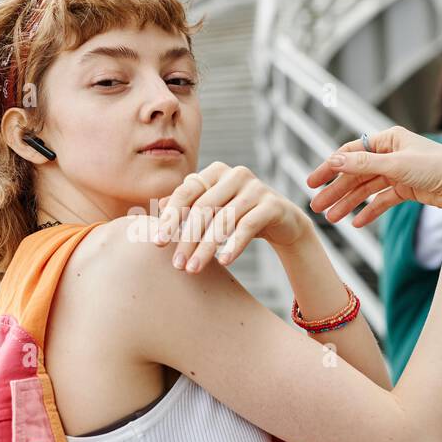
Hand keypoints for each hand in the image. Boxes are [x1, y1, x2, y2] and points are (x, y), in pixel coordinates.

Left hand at [153, 161, 307, 272]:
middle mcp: (235, 174)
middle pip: (203, 208)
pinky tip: (223, 262)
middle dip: (187, 239)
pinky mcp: (272, 204)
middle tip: (177, 265)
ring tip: (194, 269)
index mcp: (215, 171)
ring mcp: (256, 188)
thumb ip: (188, 204)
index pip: (186, 192)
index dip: (170, 217)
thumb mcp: (214, 209)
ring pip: (224, 220)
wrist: (283, 221)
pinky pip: (248, 226)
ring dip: (206, 248)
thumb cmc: (240, 214)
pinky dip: (234, 245)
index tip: (158, 243)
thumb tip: (158, 205)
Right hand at [306, 125, 441, 225]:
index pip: (351, 152)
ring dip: (349, 203)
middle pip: (357, 173)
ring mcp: (400, 172)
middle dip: (336, 190)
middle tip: (317, 207)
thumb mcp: (396, 164)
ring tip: (332, 219)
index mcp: (389, 139)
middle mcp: (392, 153)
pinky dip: (370, 211)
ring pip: (367, 189)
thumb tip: (333, 160)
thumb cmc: (438, 166)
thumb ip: (363, 163)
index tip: (312, 183)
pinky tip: (356, 223)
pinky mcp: (409, 188)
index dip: (330, 168)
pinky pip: (383, 200)